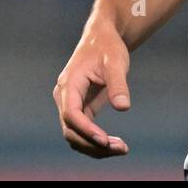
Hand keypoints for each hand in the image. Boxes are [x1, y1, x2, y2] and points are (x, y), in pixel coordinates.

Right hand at [53, 20, 131, 157]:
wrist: (102, 39)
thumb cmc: (107, 47)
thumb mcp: (116, 62)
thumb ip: (118, 84)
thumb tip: (123, 107)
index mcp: (69, 83)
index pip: (71, 113)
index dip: (86, 129)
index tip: (105, 140)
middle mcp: (65, 97)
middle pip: (71, 130)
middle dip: (92, 144)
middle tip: (121, 148)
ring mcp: (70, 104)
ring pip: (75, 135)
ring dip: (94, 147)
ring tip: (121, 149)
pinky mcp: (80, 109)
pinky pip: (83, 131)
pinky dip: (96, 141)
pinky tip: (114, 145)